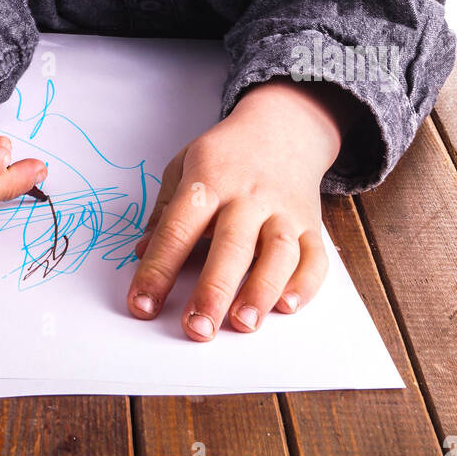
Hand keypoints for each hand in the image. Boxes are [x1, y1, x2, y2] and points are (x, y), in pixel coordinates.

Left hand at [125, 80, 347, 337]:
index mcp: (208, 180)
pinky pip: (315, 257)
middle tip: (196, 328)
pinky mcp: (311, 223)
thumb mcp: (184, 165)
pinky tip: (287, 305)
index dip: (159, 268)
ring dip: (261, 290)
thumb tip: (142, 253)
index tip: (141, 304)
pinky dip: (305, 284)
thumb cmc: (225, 155)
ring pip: (279, 252)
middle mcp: (248, 197)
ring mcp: (283, 210)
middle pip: (231, 244)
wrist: (282, 126)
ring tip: (243, 323)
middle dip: (213, 289)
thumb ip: (164, 210)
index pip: (179, 227)